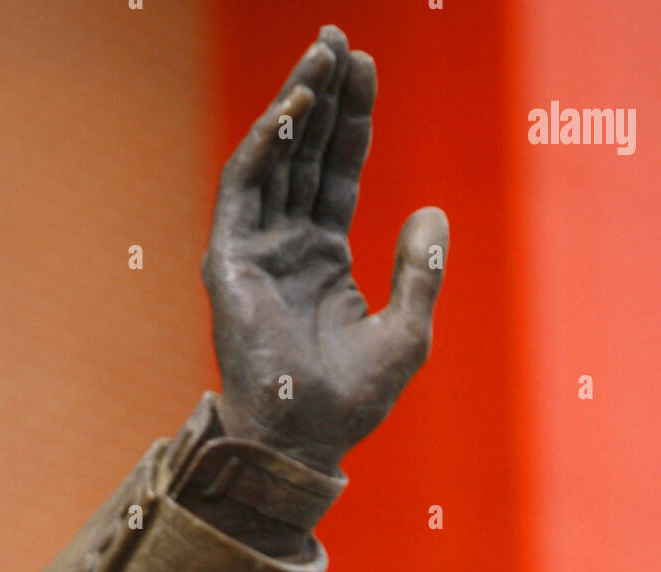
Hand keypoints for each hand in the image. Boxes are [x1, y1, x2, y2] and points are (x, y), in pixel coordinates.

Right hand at [203, 25, 448, 474]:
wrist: (304, 441)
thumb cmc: (352, 401)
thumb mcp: (406, 332)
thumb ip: (421, 272)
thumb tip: (432, 210)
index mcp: (323, 261)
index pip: (336, 175)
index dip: (352, 123)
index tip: (368, 70)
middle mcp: (286, 248)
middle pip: (305, 155)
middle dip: (323, 97)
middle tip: (339, 40)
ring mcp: (254, 252)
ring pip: (273, 161)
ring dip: (295, 105)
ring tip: (322, 56)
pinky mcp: (229, 261)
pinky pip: (244, 188)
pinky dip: (266, 145)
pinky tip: (295, 108)